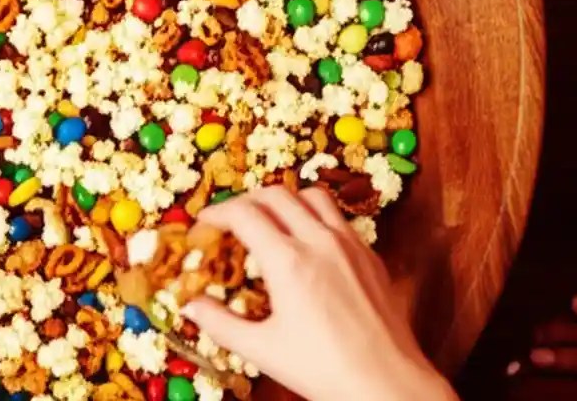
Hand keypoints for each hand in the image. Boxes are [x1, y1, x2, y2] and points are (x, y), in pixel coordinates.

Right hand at [181, 187, 455, 400]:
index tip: (203, 224)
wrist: (388, 384)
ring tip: (269, 219)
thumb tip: (189, 306)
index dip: (216, 212)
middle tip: (230, 220)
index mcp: (288, 261)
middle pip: (275, 194)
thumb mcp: (261, 350)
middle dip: (245, 200)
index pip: (243, 213)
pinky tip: (307, 242)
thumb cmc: (322, 369)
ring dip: (284, 200)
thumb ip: (220, 323)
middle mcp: (319, 241)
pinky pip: (338, 217)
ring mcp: (350, 244)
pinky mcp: (370, 256)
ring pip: (311, 196)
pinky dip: (314, 216)